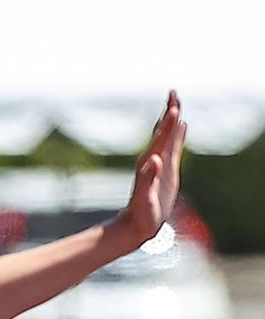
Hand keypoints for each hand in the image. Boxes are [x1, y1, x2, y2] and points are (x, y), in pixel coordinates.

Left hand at [116, 91, 186, 248]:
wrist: (136, 225)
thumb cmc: (141, 214)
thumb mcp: (145, 198)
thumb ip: (148, 179)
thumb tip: (154, 160)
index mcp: (150, 163)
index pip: (161, 138)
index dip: (168, 123)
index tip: (174, 108)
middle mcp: (154, 159)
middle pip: (163, 131)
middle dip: (169, 112)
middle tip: (173, 92)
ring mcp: (160, 164)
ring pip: (167, 136)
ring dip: (172, 120)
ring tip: (176, 104)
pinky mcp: (166, 170)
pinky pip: (172, 147)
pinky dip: (177, 134)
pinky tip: (181, 126)